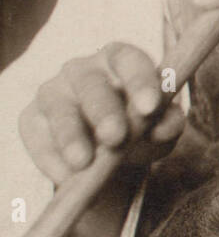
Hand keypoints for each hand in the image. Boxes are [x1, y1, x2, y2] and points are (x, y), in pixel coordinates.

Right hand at [19, 42, 183, 183]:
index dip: (140, 81)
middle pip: (91, 84)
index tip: (151, 107)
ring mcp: (54, 92)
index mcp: (119, 59)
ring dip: (71, 137)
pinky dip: (51, 159)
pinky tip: (66, 176)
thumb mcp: (160, 125)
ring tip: (83, 163)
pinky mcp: (31, 120)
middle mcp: (83, 70)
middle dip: (104, 111)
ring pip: (60, 111)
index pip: (130, 60)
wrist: (106, 150)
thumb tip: (163, 128)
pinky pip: (37, 137)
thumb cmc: (139, 125)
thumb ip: (168, 123)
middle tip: (115, 137)